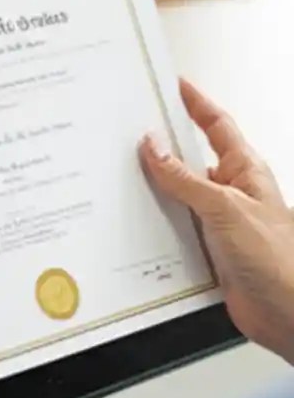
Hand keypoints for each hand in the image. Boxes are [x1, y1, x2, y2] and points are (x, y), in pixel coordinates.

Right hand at [140, 78, 293, 364]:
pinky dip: (153, 225)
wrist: (287, 311)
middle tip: (130, 130)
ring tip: (120, 178)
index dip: (196, 103)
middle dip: (161, 146)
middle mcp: (231, 193)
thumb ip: (184, 179)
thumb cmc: (277, 258)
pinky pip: (172, 229)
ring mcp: (218, 222)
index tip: (175, 85)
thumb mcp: (224, 208)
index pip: (216, 126)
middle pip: (190, 159)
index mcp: (245, 172)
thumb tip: (153, 146)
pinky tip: (134, 225)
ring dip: (152, 190)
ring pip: (176, 195)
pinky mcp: (206, 250)